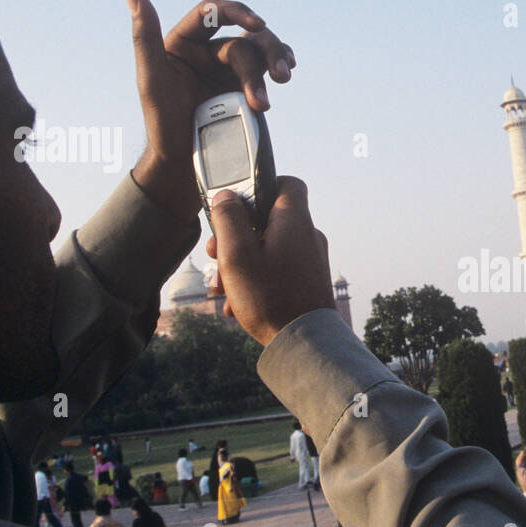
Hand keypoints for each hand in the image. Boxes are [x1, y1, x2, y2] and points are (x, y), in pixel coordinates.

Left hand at [124, 0, 294, 218]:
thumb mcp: (150, 80)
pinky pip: (267, 68)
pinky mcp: (245, 87)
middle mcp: (208, 51)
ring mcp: (228, 69)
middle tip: (280, 75)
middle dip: (265, 52)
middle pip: (244, 36)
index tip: (257, 26)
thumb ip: (144, 37)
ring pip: (260, 52)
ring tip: (284, 80)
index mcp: (183, 41)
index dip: (237, 13)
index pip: (211, 13)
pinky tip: (289, 70)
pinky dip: (281, 64)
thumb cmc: (162, 124)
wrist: (185, 163)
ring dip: (276, 62)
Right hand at [206, 178, 334, 345]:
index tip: (236, 202)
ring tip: (221, 288)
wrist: (304, 343)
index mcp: (294, 220)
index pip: (287, 182)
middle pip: (268, 221)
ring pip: (268, 250)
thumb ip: (228, 218)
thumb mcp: (236, 253)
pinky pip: (277, 272)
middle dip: (236, 236)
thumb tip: (226, 195)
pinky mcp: (307, 283)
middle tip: (215, 254)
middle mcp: (307, 236)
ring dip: (240, 264)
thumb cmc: (269, 297)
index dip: (260, 185)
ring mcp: (310, 261)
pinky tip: (236, 305)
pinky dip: (255, 282)